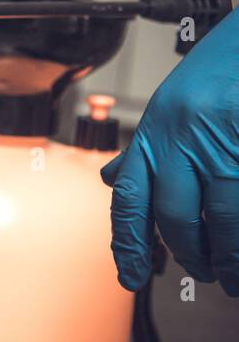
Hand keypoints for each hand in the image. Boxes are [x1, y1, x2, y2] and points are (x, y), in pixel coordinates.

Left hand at [101, 7, 238, 295]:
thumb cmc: (224, 66)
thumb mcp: (173, 104)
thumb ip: (148, 147)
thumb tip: (114, 179)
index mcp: (157, 129)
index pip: (131, 197)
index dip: (128, 243)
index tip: (131, 275)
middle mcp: (186, 136)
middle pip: (176, 215)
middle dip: (189, 253)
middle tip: (203, 272)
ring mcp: (227, 141)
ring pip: (223, 218)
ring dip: (229, 255)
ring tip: (232, 274)